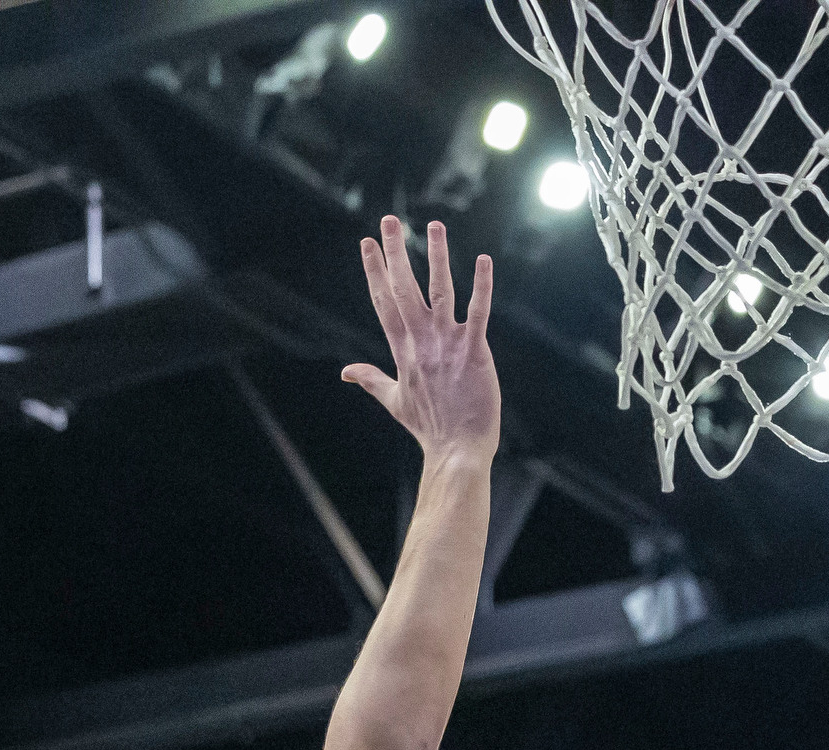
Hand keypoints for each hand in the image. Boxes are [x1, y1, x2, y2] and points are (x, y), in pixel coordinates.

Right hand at [342, 216, 498, 465]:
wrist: (456, 450)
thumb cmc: (429, 427)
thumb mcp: (394, 401)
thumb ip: (371, 380)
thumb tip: (345, 372)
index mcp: (403, 352)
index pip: (384, 304)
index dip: (375, 272)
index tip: (366, 244)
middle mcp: (422, 343)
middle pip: (404, 290)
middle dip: (395, 253)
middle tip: (387, 220)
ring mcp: (448, 346)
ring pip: (440, 292)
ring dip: (437, 257)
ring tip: (434, 225)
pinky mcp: (474, 352)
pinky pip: (478, 313)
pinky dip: (481, 287)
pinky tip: (483, 260)